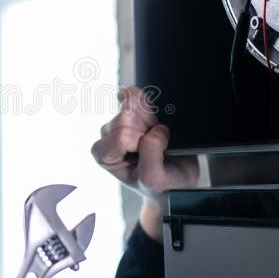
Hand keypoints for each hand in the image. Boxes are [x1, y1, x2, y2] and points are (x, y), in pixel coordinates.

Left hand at [91, 85, 198, 241]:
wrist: (175, 178)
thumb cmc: (160, 183)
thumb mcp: (155, 180)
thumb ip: (151, 158)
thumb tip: (155, 130)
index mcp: (103, 155)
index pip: (122, 136)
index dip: (144, 143)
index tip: (151, 157)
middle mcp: (106, 136)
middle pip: (126, 117)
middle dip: (148, 129)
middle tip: (157, 147)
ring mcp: (117, 121)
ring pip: (133, 104)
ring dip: (152, 119)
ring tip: (157, 137)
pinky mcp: (131, 109)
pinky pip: (136, 94)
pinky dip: (151, 105)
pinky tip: (155, 121)